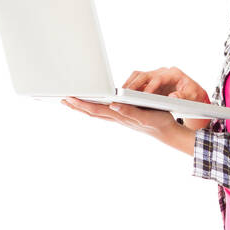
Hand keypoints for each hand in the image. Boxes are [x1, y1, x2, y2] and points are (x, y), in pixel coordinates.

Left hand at [60, 95, 176, 142]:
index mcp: (119, 115)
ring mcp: (119, 118)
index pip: (96, 109)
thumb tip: (113, 105)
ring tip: (72, 103)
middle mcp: (116, 117)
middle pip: (92, 112)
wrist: (166, 131)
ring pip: (97, 113)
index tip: (69, 97)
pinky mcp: (123, 117)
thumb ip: (129, 111)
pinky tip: (92, 106)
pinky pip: (104, 113)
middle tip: (63, 99)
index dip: (81, 104)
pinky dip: (94, 109)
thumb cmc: (158, 121)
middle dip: (77, 106)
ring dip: (83, 108)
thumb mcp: (145, 116)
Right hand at [121, 66, 210, 103]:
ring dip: (129, 84)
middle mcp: (162, 72)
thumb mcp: (191, 95)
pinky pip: (137, 81)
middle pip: (144, 75)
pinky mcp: (150, 81)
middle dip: (134, 84)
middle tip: (125, 93)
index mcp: (173, 74)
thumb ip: (182, 96)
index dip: (151, 86)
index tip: (144, 95)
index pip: (159, 78)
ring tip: (120, 94)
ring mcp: (155, 75)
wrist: (191, 90)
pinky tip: (123, 96)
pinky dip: (130, 87)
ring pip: (138, 76)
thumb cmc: (192, 93)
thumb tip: (173, 97)